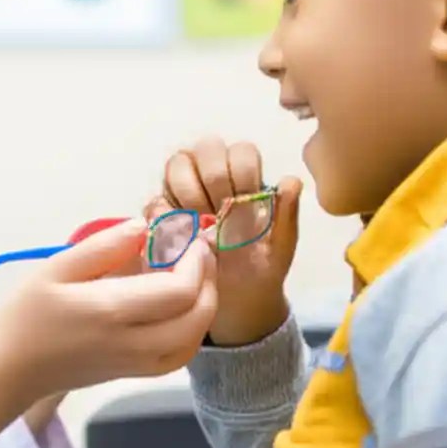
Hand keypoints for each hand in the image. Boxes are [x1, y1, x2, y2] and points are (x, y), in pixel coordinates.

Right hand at [0, 219, 216, 447]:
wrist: (10, 370)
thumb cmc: (25, 316)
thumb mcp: (55, 268)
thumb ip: (103, 246)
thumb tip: (142, 226)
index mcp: (112, 311)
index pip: (180, 289)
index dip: (195, 260)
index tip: (189, 236)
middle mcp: (132, 342)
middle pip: (198, 316)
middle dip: (208, 278)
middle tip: (197, 250)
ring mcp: (136, 363)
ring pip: (195, 339)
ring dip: (205, 304)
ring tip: (193, 274)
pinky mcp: (135, 374)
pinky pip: (180, 356)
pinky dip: (193, 330)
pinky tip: (181, 308)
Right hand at [150, 137, 301, 346]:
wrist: (238, 301)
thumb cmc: (263, 264)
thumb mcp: (281, 244)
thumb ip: (286, 213)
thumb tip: (290, 181)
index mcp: (244, 174)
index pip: (241, 150)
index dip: (243, 172)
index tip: (248, 201)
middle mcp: (211, 173)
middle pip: (206, 147)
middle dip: (215, 177)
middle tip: (222, 211)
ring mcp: (181, 190)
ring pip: (176, 165)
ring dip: (191, 194)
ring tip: (204, 226)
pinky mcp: (161, 215)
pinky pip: (156, 202)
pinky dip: (170, 219)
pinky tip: (186, 239)